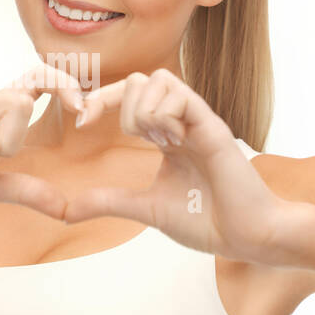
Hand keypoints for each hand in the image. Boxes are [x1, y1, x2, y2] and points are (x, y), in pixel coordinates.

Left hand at [63, 68, 293, 261]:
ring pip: (159, 78)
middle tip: (125, 134)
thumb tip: (67, 211)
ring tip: (158, 142)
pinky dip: (165, 115)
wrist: (247, 236)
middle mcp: (181, 122)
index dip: (100, 100)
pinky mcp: (213, 126)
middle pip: (140, 78)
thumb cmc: (207, 222)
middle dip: (116, 100)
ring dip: (144, 109)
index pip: (130, 96)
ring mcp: (198, 121)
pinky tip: (175, 143)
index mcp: (166, 135)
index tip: (82, 124)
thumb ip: (109, 202)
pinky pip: (181, 95)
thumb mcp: (146, 209)